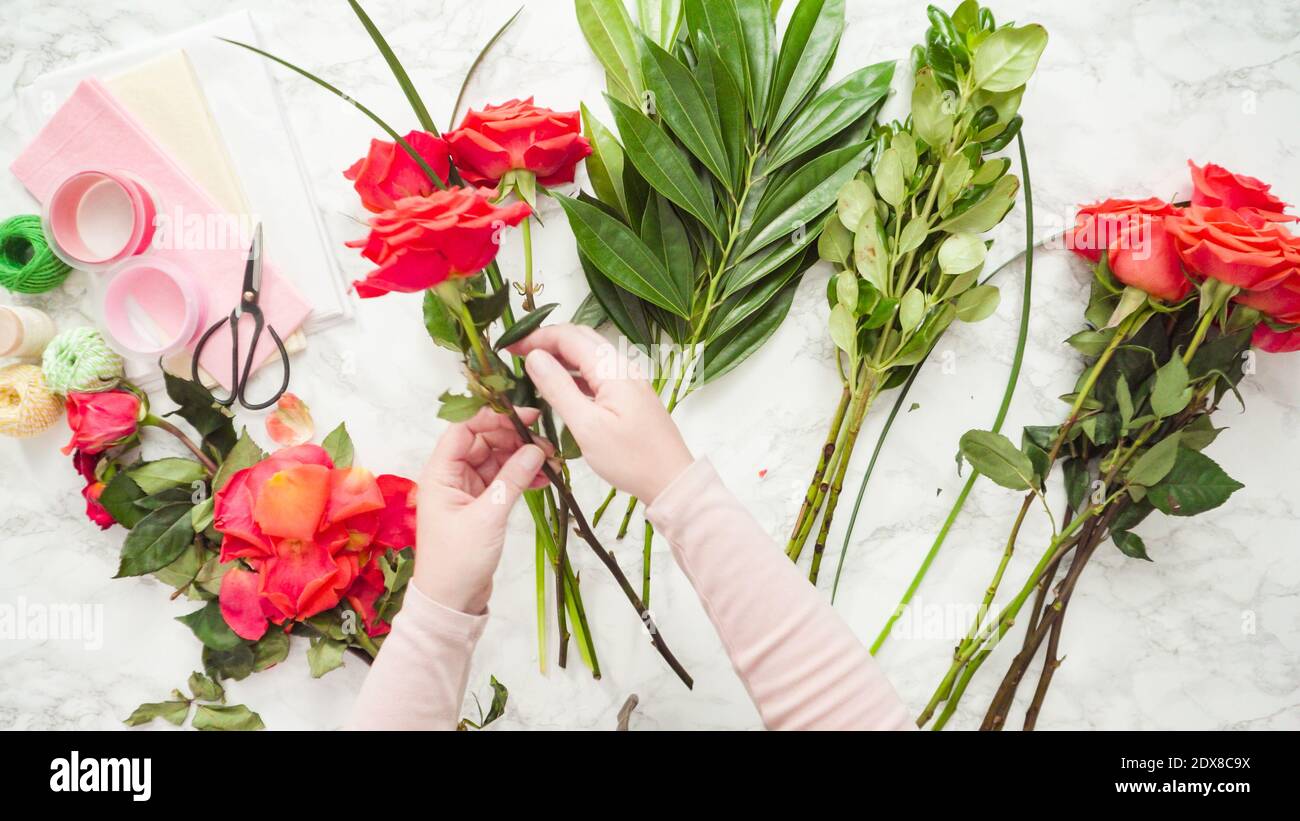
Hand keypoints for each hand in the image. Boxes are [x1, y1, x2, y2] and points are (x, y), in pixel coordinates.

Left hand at [413, 406, 549, 614]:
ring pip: (497, 459)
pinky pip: (503, 479)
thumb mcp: (488, 517)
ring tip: (551, 462)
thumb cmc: (458, 560)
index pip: (465, 429)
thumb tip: (536, 449)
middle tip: (547, 443)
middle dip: (515, 438)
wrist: (452, 601)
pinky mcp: (481, 504)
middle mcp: (451, 475)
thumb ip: (512, 479)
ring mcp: (467, 489)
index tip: (527, 417)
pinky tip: (544, 478)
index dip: (495, 418)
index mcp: (440, 472)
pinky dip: (522, 476)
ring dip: (523, 457)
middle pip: (484, 441)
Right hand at [509, 324, 693, 504]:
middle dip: (546, 340)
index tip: (509, 348)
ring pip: (589, 354)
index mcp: (612, 368)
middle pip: (580, 338)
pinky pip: (597, 372)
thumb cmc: (630, 458)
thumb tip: (534, 357)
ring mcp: (628, 379)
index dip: (536, 337)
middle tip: (516, 354)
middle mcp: (622, 366)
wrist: (670, 479)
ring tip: (531, 368)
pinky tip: (558, 386)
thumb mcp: (586, 426)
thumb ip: (558, 388)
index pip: (568, 336)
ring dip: (560, 355)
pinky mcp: (629, 394)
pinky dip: (574, 372)